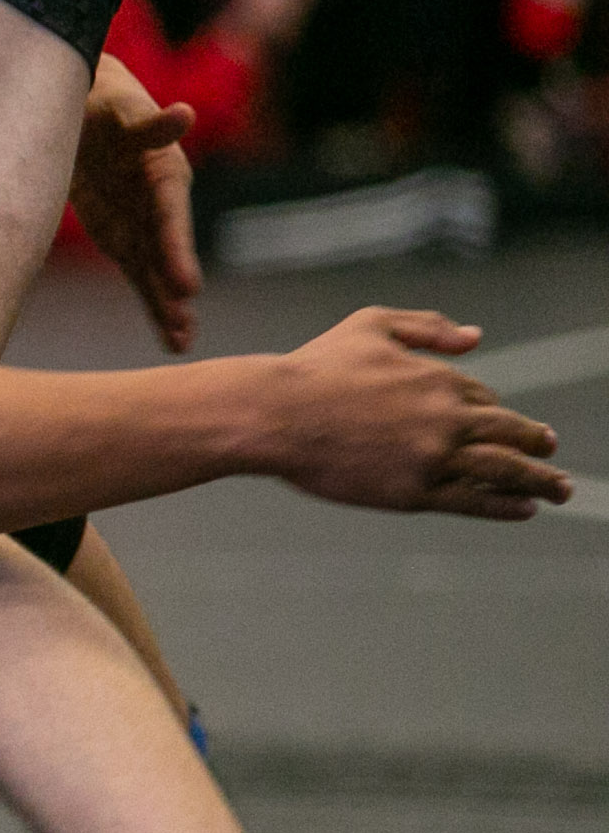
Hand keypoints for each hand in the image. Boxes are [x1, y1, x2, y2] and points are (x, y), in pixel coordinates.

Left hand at [74, 55, 201, 354]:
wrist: (85, 109)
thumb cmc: (105, 103)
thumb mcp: (122, 108)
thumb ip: (150, 122)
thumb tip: (184, 114)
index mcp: (165, 173)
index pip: (171, 216)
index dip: (177, 250)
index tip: (188, 286)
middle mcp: (160, 205)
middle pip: (168, 251)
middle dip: (173, 288)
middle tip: (183, 326)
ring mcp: (143, 225)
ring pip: (157, 271)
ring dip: (168, 307)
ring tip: (182, 343)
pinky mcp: (125, 239)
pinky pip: (141, 276)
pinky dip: (154, 304)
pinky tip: (171, 338)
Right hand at [274, 308, 570, 518]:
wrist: (275, 414)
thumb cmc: (313, 368)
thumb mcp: (371, 324)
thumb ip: (427, 325)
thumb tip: (476, 337)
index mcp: (440, 377)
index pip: (484, 398)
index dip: (492, 412)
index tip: (501, 424)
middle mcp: (448, 417)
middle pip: (511, 433)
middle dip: (537, 443)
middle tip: (550, 451)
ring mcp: (435, 456)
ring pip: (505, 470)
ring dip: (539, 481)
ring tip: (557, 489)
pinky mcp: (416, 491)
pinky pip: (476, 500)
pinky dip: (507, 505)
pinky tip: (525, 508)